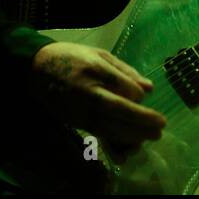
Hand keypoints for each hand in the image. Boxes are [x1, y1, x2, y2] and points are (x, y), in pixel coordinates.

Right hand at [28, 42, 166, 162]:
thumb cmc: (72, 57)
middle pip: (120, 111)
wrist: (37, 68)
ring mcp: (81, 109)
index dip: (138, 95)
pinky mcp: (76, 121)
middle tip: (161, 126)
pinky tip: (130, 144)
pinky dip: (116, 142)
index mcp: (96, 70)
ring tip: (152, 136)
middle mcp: (89, 92)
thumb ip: (125, 71)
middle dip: (143, 121)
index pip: (124, 88)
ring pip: (110, 127)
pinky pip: (99, 134)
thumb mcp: (100, 54)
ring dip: (133, 134)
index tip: (143, 95)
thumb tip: (149, 88)